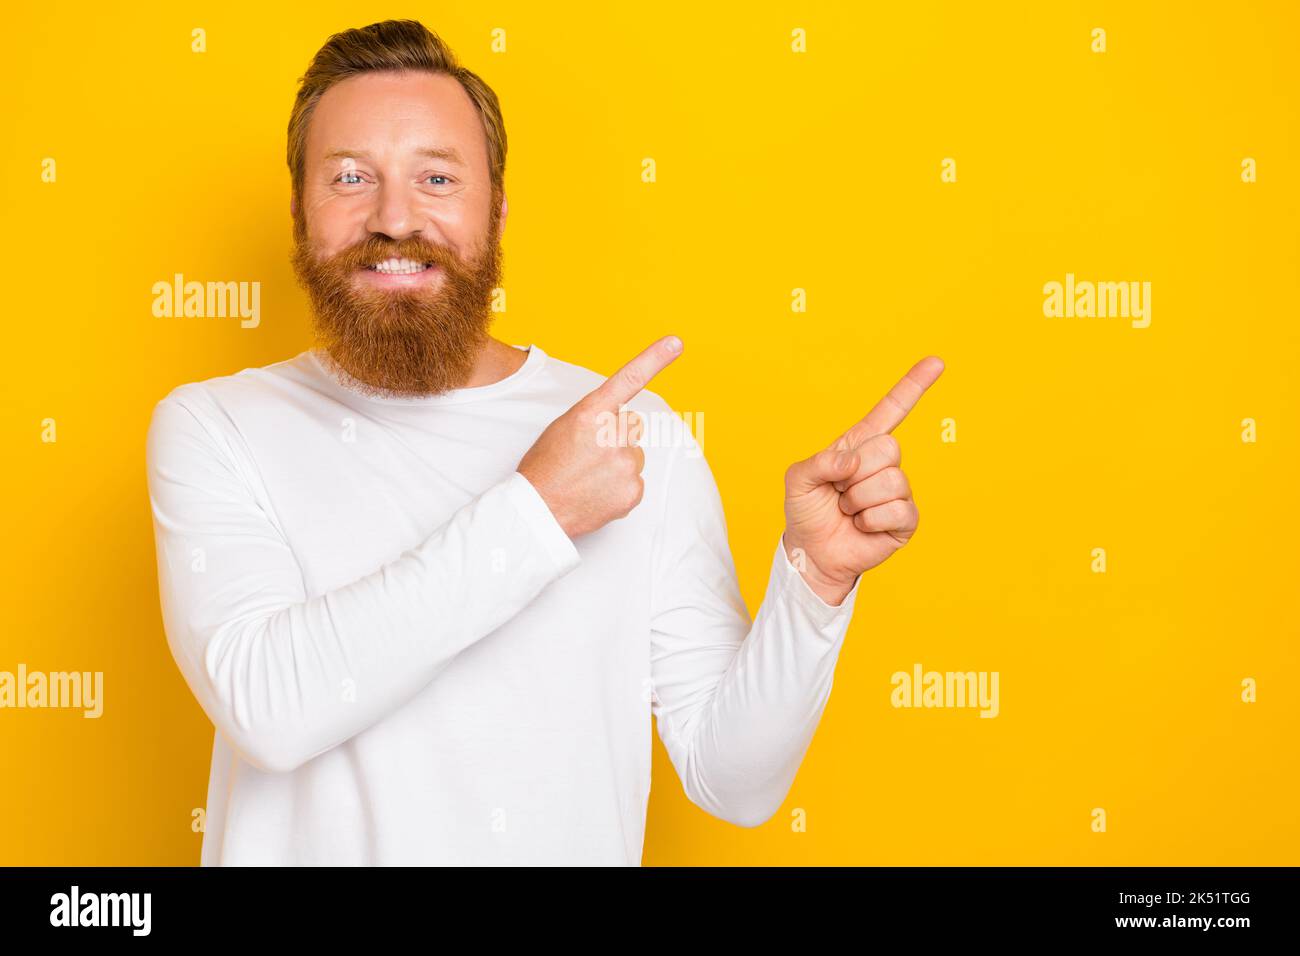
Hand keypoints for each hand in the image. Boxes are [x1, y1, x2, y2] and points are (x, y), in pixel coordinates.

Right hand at [518, 336, 682, 537]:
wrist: (538, 511)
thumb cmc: (546, 466)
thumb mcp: (565, 427)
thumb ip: (597, 417)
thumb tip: (624, 423)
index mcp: (591, 414)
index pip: (628, 380)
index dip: (654, 359)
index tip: (675, 342)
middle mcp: (613, 436)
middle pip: (630, 427)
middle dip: (615, 438)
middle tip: (587, 456)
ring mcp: (626, 465)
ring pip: (634, 455)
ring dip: (617, 463)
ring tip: (588, 477)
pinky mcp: (634, 491)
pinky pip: (635, 481)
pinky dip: (620, 487)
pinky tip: (597, 492)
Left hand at [782, 356, 944, 604]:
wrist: (812, 552)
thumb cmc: (807, 512)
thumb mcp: (798, 480)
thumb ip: (818, 463)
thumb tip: (853, 462)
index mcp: (859, 445)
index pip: (891, 410)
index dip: (913, 386)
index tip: (937, 362)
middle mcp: (883, 464)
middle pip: (888, 447)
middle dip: (855, 473)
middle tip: (839, 491)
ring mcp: (897, 491)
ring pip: (892, 480)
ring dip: (859, 500)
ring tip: (848, 510)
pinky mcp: (905, 519)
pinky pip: (897, 510)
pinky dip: (870, 520)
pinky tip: (861, 525)